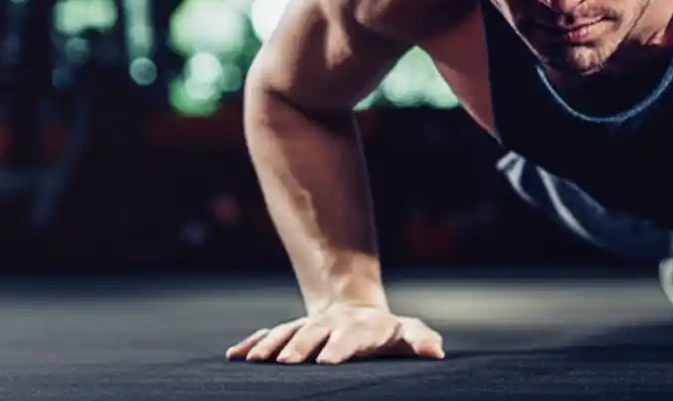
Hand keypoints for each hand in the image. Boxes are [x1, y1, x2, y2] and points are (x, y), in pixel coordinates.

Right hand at [226, 303, 444, 364]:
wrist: (356, 309)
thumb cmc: (386, 332)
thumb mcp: (406, 332)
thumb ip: (420, 339)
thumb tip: (436, 352)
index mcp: (359, 328)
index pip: (350, 338)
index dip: (340, 348)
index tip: (328, 361)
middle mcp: (330, 325)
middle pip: (312, 333)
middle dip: (299, 346)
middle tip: (287, 362)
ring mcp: (308, 326)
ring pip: (286, 332)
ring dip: (271, 345)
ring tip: (255, 360)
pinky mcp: (291, 332)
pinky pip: (268, 335)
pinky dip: (252, 344)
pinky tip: (235, 356)